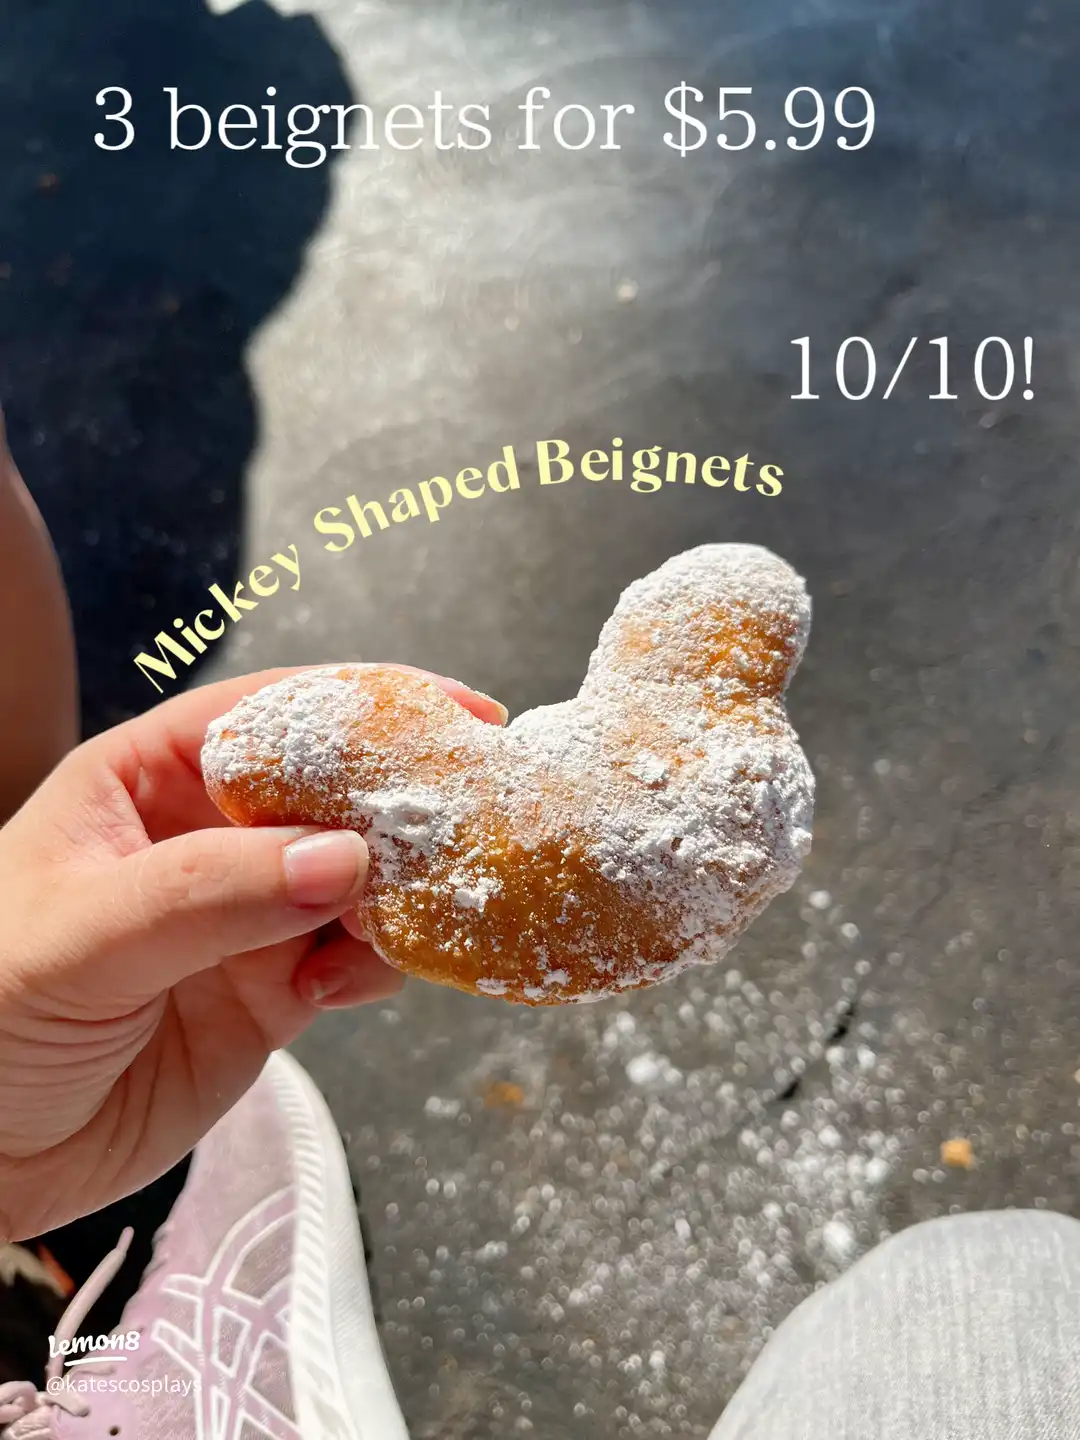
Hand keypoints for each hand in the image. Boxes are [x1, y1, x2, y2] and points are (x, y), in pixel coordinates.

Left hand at [0, 666, 502, 1239]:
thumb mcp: (82, 937)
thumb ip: (209, 892)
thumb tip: (345, 857)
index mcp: (148, 779)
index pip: (268, 714)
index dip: (361, 704)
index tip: (453, 713)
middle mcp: (209, 836)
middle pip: (333, 792)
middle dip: (402, 803)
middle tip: (473, 818)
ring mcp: (248, 916)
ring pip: (361, 879)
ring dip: (401, 892)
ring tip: (413, 915)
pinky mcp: (275, 993)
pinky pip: (356, 958)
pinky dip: (378, 965)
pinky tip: (341, 987)